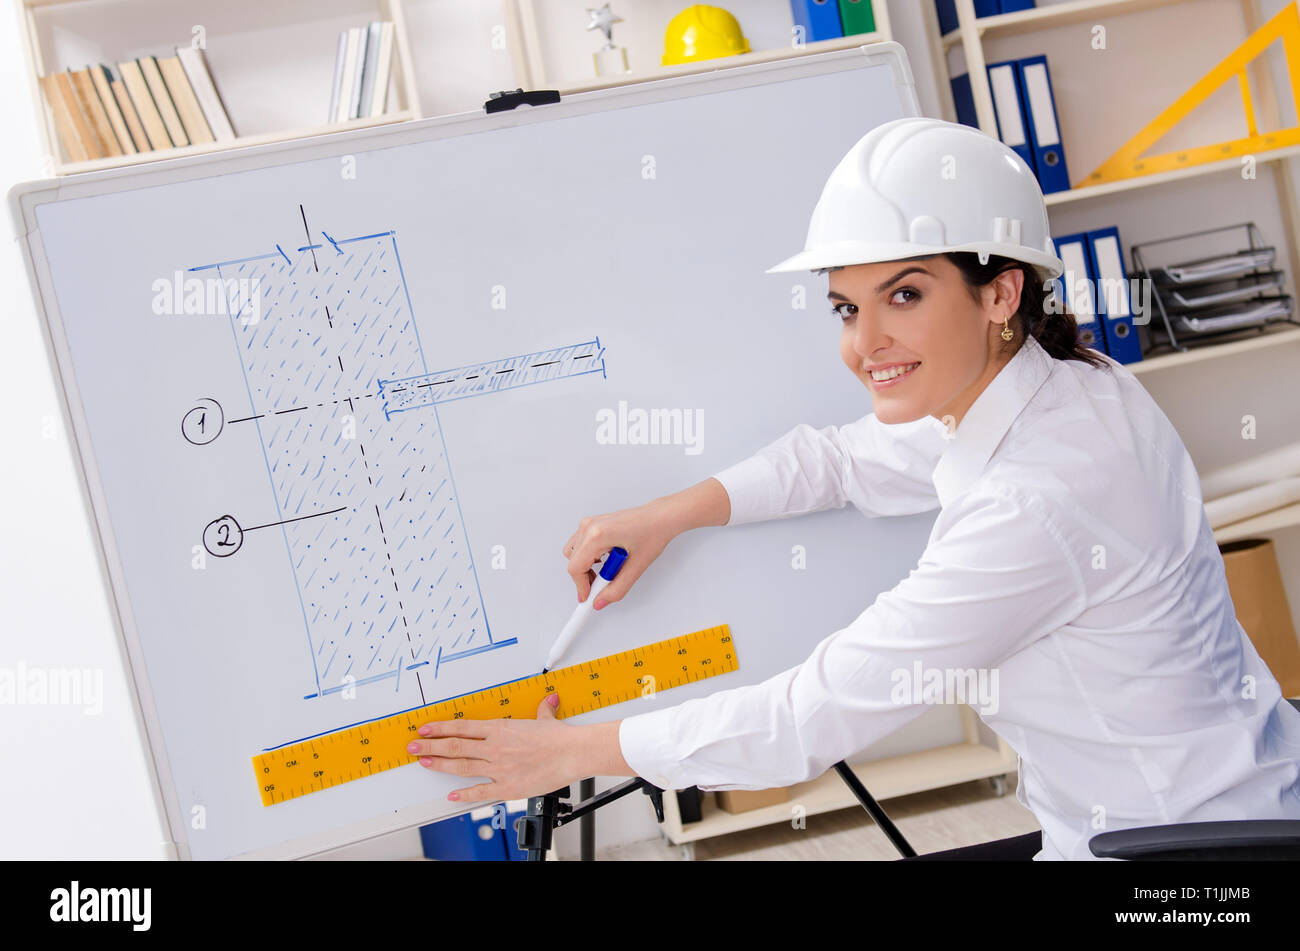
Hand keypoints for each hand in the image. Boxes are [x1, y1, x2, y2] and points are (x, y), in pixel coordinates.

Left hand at [408, 693, 581, 802]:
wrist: (572, 753)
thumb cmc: (559, 738)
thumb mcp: (546, 718)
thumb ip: (542, 710)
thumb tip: (549, 700)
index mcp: (500, 729)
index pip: (462, 727)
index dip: (440, 728)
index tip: (425, 729)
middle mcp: (494, 747)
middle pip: (455, 746)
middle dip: (430, 746)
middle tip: (413, 747)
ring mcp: (498, 768)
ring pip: (461, 766)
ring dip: (440, 765)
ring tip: (424, 763)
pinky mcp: (507, 787)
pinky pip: (479, 791)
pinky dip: (463, 794)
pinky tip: (451, 795)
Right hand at [561, 498, 680, 608]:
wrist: (661, 517)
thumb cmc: (653, 532)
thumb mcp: (636, 567)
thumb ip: (616, 588)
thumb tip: (600, 600)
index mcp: (598, 535)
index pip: (576, 568)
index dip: (581, 587)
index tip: (587, 598)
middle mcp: (590, 526)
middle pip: (573, 561)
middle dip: (585, 577)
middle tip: (604, 584)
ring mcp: (590, 522)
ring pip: (574, 553)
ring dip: (587, 566)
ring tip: (610, 568)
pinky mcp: (593, 523)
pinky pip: (580, 545)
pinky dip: (590, 556)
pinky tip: (608, 558)